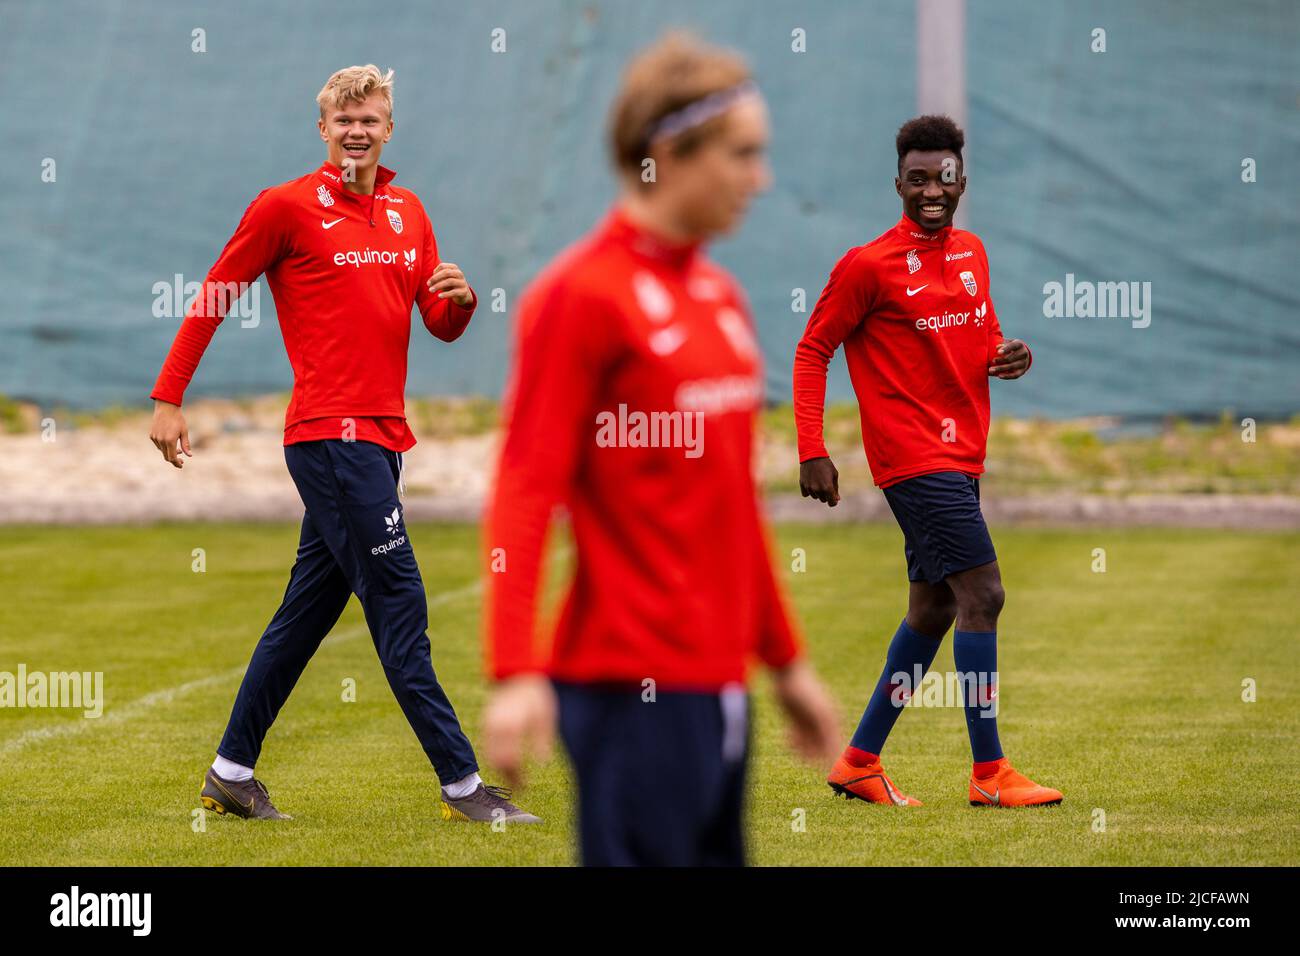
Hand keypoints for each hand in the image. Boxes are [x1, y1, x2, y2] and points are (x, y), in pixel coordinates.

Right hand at [149, 400, 191, 468]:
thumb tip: (190, 455)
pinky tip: (170, 443)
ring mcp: (155, 438)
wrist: (166, 408)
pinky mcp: (152, 435)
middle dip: (174, 460)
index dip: (176, 463)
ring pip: (162, 451)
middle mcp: (161, 440)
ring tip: (178, 449)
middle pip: (166, 456)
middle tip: (181, 460)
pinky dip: (164, 447)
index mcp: (170, 440)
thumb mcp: (184, 432)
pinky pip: (158, 445)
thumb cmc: (178, 419)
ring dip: (169, 452)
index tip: (181, 465)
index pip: (172, 457)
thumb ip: (186, 444)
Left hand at [426, 261, 473, 307]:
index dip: (435, 272)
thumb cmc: (450, 285)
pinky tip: (439, 296)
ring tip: (431, 290)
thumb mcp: (444, 279)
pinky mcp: (464, 291)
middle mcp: (459, 273)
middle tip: (428, 284)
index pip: (442, 266)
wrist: (463, 294)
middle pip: (446, 272)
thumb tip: (431, 281)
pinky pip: (454, 292)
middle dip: (435, 278)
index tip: (430, 280)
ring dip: (438, 286)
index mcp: (454, 268)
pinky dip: (445, 294)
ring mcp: (462, 282)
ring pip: (449, 281)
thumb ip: (437, 277)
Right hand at [482, 673, 555, 788]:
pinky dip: (494, 757)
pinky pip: (487, 745)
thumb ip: (543, 740)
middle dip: (507, 777)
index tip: (524, 787)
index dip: (516, 777)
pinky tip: (506, 762)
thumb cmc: (537, 696)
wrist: (520, 674)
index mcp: (511, 727)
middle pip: (497, 761)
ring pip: (489, 755)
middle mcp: (496, 726)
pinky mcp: (487, 721)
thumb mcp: (546, 717)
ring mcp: (489, 723)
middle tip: (520, 788)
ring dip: (499, 769)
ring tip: (513, 778)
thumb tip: (543, 762)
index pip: (510, 760)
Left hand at [771, 660, 840, 762]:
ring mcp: (809, 724)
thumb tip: (835, 756)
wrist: (785, 674)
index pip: (836, 748)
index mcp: (833, 721)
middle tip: (799, 748)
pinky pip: (798, 741)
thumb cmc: (804, 692)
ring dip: (800, 749)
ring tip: (791, 739)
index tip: (820, 768)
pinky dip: (793, 742)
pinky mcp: (796, 723)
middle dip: (811, 753)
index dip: (830, 759)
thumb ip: (828, 734)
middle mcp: (824, 724)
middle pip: (821, 750)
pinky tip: (787, 733)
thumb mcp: (818, 714)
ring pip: (808, 747)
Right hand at [799, 456, 839, 506]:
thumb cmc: (826, 464)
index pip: (832, 503)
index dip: (834, 501)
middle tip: (826, 484)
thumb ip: (835, 488)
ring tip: (818, 480)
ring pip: (815, 496)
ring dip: (817, 492)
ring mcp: (809, 488)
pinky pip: (806, 494)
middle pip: (823, 500)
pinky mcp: (802, 485)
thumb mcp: (834, 475)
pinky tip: (811, 482)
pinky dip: (809, 490)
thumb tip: (837, 499)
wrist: (812, 455)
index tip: (834, 498)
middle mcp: (818, 489)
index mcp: (828, 487)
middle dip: (826, 495)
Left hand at [989, 339, 1030, 378]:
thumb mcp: (1007, 343)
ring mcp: (1024, 363)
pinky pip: (1014, 375)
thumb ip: (1002, 344)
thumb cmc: (1010, 347)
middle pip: (1011, 358)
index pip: (1013, 346)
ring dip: (1001, 368)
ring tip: (990, 370)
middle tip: (992, 361)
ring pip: (1012, 367)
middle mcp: (1023, 354)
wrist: (1021, 355)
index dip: (1006, 349)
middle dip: (1001, 360)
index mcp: (1019, 345)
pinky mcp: (1022, 371)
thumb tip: (997, 347)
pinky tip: (999, 375)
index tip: (998, 352)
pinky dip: (1007, 376)